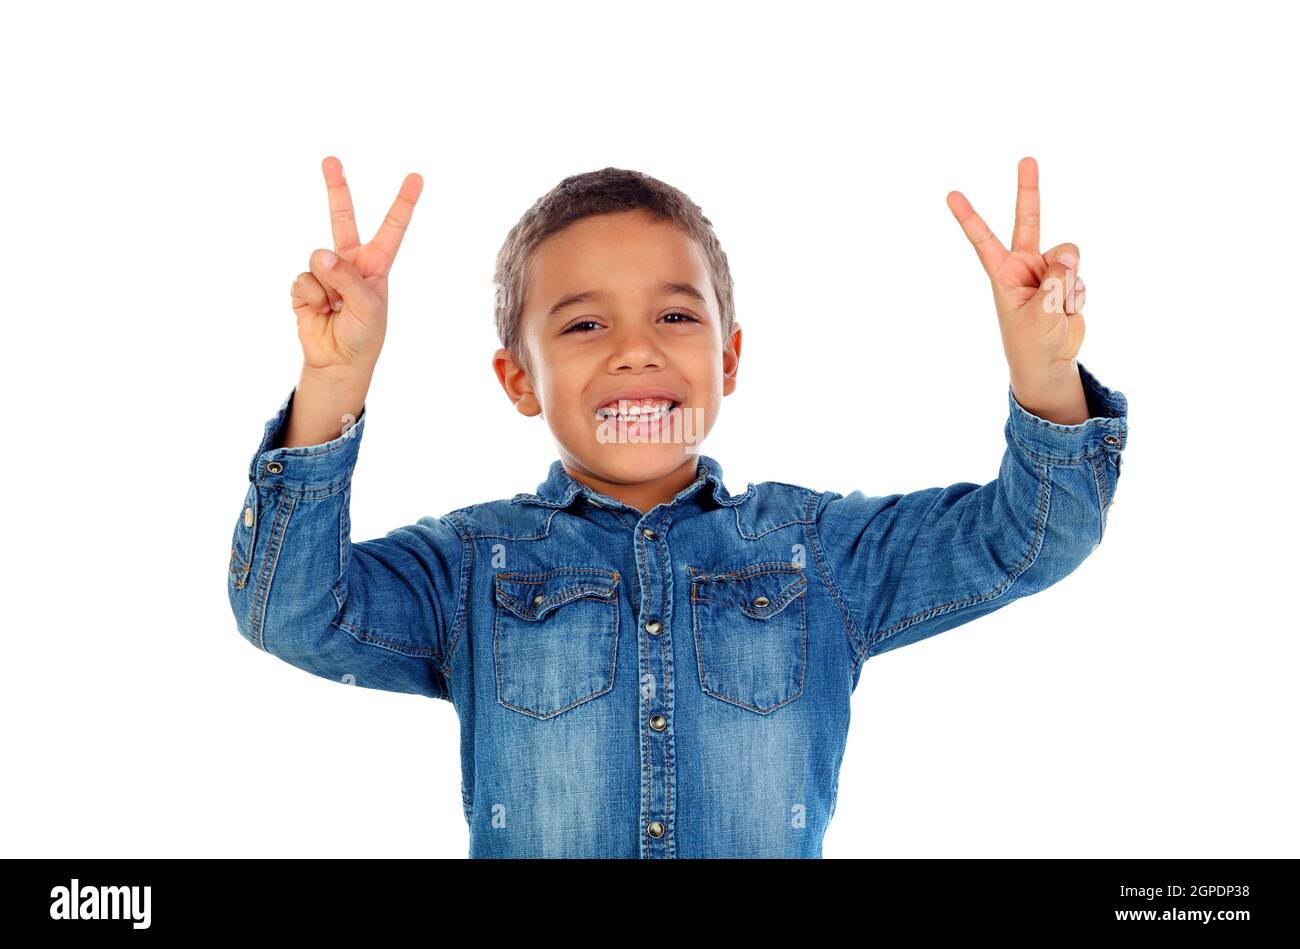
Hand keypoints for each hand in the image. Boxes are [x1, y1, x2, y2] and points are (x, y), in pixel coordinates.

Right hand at [290, 156, 422, 372]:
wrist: (338, 362)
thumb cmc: (364, 335)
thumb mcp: (368, 308)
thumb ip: (347, 278)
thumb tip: (321, 254)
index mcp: (376, 264)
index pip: (392, 228)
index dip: (403, 203)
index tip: (416, 177)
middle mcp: (350, 262)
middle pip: (342, 218)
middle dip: (336, 188)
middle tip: (330, 160)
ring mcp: (325, 272)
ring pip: (319, 259)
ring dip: (327, 287)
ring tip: (334, 307)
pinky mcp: (303, 286)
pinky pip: (303, 280)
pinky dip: (311, 298)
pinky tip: (319, 311)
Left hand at [947, 157, 1089, 417]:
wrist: (1049, 361)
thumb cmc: (1031, 341)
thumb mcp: (1041, 313)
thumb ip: (1056, 279)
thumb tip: (1069, 251)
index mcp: (1004, 272)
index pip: (983, 239)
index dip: (969, 217)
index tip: (950, 194)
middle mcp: (1025, 265)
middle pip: (1028, 221)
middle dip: (1028, 190)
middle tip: (1027, 159)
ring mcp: (1048, 270)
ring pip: (1068, 256)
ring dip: (1069, 284)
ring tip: (1058, 308)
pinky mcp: (1069, 278)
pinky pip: (1081, 276)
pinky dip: (1078, 295)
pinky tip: (1068, 311)